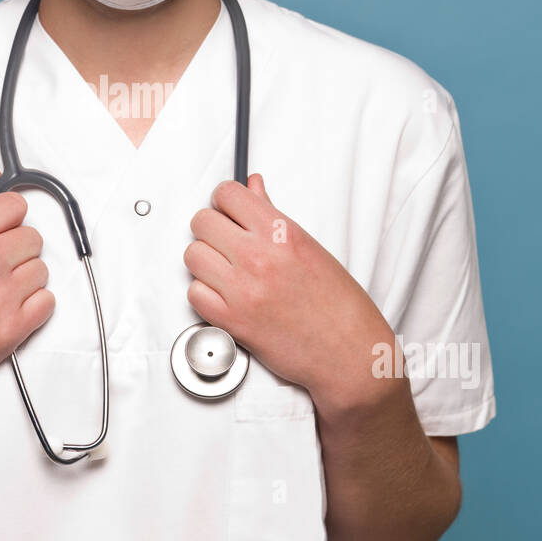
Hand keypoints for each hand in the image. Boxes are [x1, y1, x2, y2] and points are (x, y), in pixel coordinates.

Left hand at [183, 174, 392, 401]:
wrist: (349, 353)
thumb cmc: (339, 304)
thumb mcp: (310, 247)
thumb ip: (272, 215)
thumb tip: (253, 187)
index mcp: (282, 233)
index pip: (227, 194)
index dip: (224, 201)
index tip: (228, 211)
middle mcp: (259, 257)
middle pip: (202, 222)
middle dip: (211, 229)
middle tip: (226, 241)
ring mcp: (242, 290)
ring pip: (193, 256)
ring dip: (205, 261)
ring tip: (226, 270)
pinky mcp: (231, 321)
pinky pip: (194, 293)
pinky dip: (204, 294)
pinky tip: (224, 295)